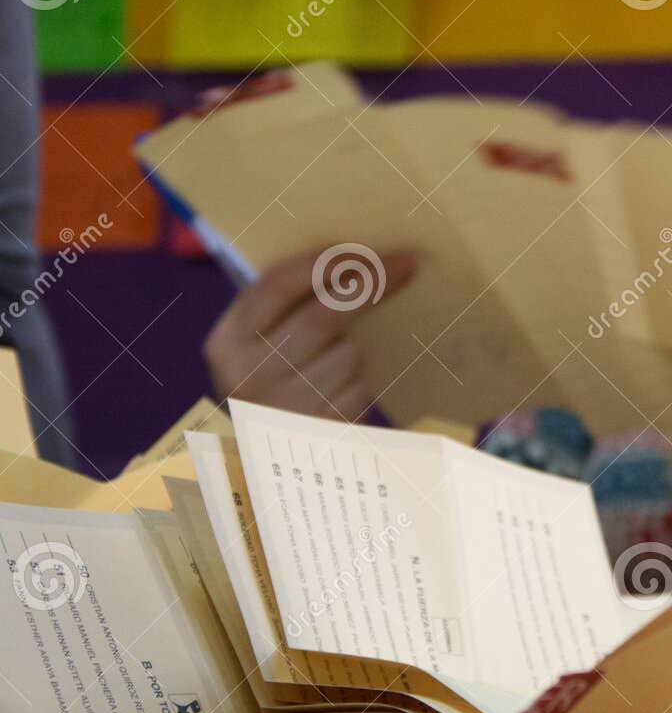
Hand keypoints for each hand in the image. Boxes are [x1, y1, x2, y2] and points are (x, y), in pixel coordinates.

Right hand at [203, 248, 416, 421]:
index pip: (277, 285)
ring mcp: (285, 408)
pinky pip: (360, 389)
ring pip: (349, 353)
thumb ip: (281, 308)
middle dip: (369, 286)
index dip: (325, 263)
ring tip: (331, 361)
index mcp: (226, 343)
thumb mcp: (251, 345)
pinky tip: (338, 390)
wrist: (256, 461)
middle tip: (405, 266)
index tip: (367, 251)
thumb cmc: (262, 383)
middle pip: (323, 316)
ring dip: (355, 346)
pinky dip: (359, 381)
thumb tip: (350, 262)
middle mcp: (249, 375)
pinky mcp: (320, 433)